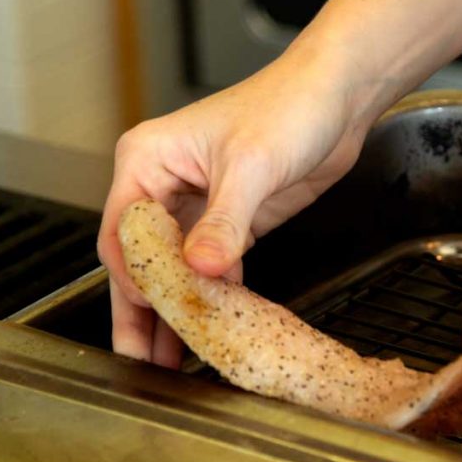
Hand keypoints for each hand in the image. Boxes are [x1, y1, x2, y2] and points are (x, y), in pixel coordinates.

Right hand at [98, 0, 461, 367]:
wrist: (339, 95)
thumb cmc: (289, 104)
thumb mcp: (251, 166)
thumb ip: (224, 222)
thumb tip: (201, 268)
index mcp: (146, 161)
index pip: (122, 236)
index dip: (131, 286)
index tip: (145, 329)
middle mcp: (162, 183)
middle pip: (140, 261)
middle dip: (144, 314)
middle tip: (142, 366)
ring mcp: (196, 204)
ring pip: (174, 270)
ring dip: (177, 313)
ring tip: (172, 365)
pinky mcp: (231, 219)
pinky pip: (211, 267)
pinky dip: (212, 297)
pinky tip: (213, 331)